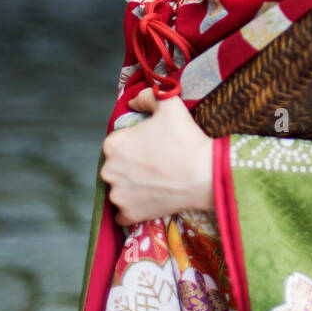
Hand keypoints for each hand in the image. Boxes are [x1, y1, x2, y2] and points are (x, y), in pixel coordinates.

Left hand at [100, 87, 214, 225]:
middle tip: (154, 164)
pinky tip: (147, 200)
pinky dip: (132, 208)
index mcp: (112, 144)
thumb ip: (148, 95)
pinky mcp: (129, 215)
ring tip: (154, 182)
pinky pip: (122, 213)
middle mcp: (108, 171)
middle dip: (130, 165)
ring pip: (118, 189)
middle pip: (115, 166)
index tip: (151, 146)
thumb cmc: (185, 138)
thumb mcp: (169, 104)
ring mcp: (117, 195)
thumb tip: (133, 101)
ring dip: (130, 187)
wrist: (203, 174)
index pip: (117, 143)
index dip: (134, 144)